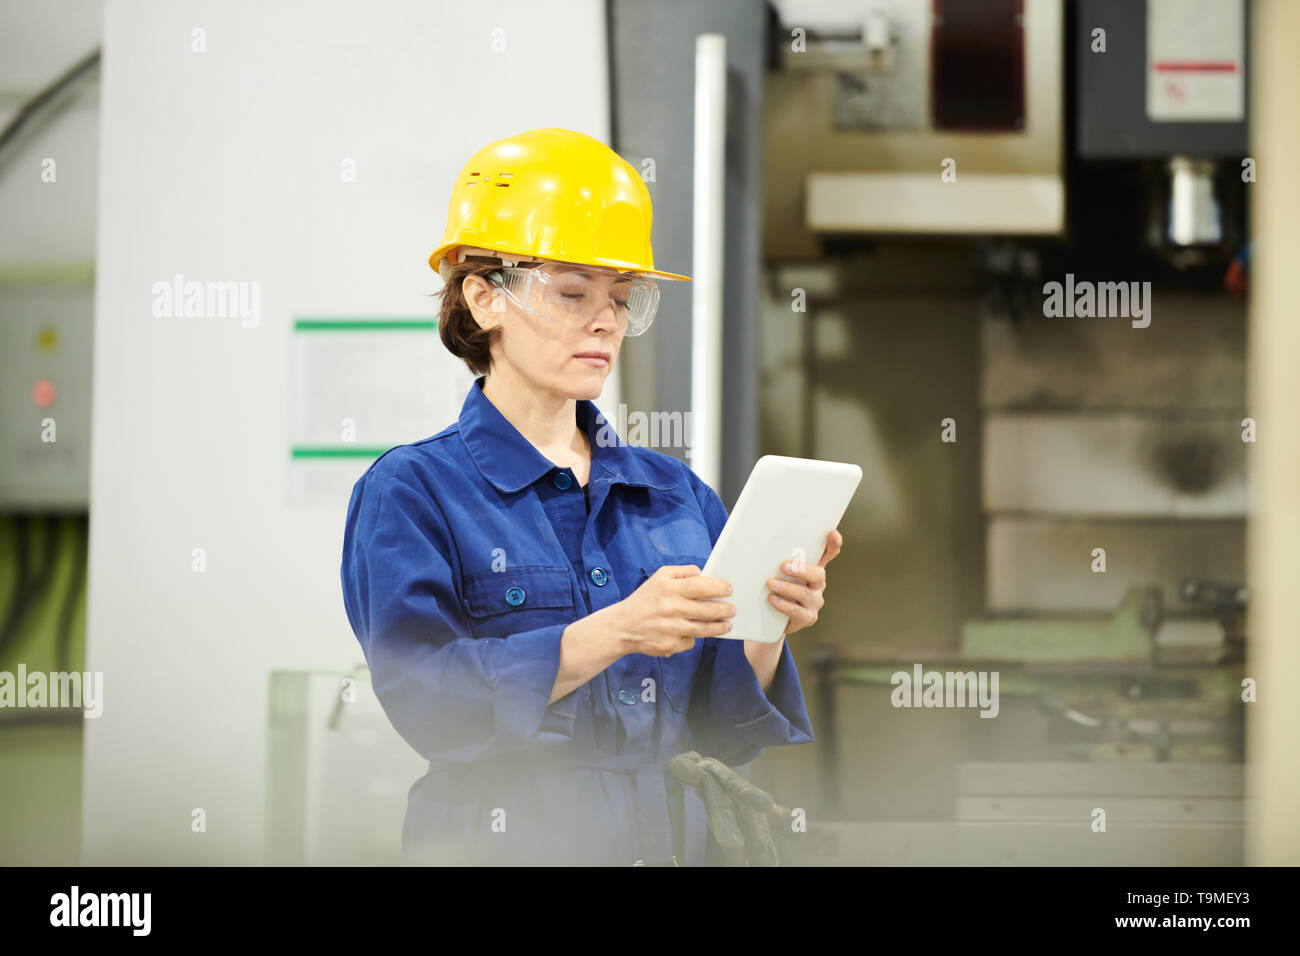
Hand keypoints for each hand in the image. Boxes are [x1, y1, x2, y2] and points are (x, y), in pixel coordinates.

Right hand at [597, 564, 734, 657]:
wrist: (622, 627)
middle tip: (732, 609)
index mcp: (668, 588)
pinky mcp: (670, 645)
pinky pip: (690, 641)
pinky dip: (693, 637)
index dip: (719, 587)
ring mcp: (670, 629)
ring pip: (704, 629)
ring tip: (727, 624)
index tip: (729, 590)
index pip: (701, 585)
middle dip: (725, 610)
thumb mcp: (659, 577)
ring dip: (720, 627)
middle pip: (707, 609)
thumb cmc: (645, 600)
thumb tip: (704, 574)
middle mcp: (670, 608)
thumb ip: (683, 572)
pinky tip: (693, 633)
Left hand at [766, 529, 842, 636]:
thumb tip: (760, 540)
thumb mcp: (778, 571)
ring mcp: (814, 602)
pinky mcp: (807, 618)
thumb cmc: (776, 587)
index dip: (833, 544)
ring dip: (787, 588)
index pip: (828, 554)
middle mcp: (817, 584)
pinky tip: (772, 599)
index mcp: (813, 568)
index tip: (832, 533)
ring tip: (770, 584)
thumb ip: (777, 558)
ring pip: (807, 594)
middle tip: (783, 566)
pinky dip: (784, 605)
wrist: (772, 618)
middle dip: (802, 570)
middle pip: (818, 574)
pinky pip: (798, 612)